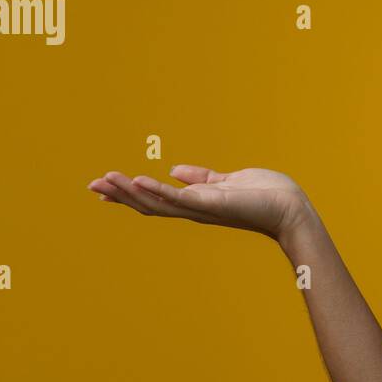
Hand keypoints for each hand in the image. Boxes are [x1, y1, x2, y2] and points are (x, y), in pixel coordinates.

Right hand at [87, 165, 312, 242]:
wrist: (290, 207)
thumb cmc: (264, 195)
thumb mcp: (226, 182)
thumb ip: (200, 178)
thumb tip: (174, 171)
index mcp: (195, 204)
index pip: (155, 200)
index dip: (129, 195)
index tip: (104, 189)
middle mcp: (194, 210)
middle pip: (149, 205)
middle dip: (120, 195)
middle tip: (92, 186)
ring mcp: (202, 209)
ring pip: (157, 203)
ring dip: (130, 192)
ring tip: (105, 180)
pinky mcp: (213, 204)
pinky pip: (179, 197)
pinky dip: (157, 190)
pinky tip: (138, 180)